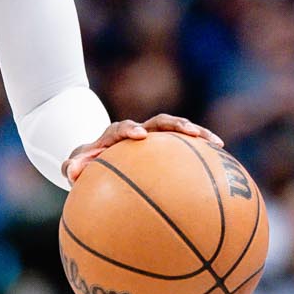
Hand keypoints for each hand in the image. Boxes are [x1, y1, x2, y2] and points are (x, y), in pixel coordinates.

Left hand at [64, 113, 223, 182]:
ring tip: (217, 144)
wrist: (97, 158)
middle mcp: (139, 131)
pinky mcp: (166, 148)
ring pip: (178, 131)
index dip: (130, 129)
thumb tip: (72, 172)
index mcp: (115, 134)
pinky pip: (186, 149)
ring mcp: (155, 139)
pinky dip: (202, 154)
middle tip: (190, 132)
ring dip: (198, 134)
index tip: (138, 136)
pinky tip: (221, 166)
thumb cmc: (87, 165)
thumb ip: (73, 168)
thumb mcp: (76, 167)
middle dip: (175, 125)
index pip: (122, 127)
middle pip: (159, 121)